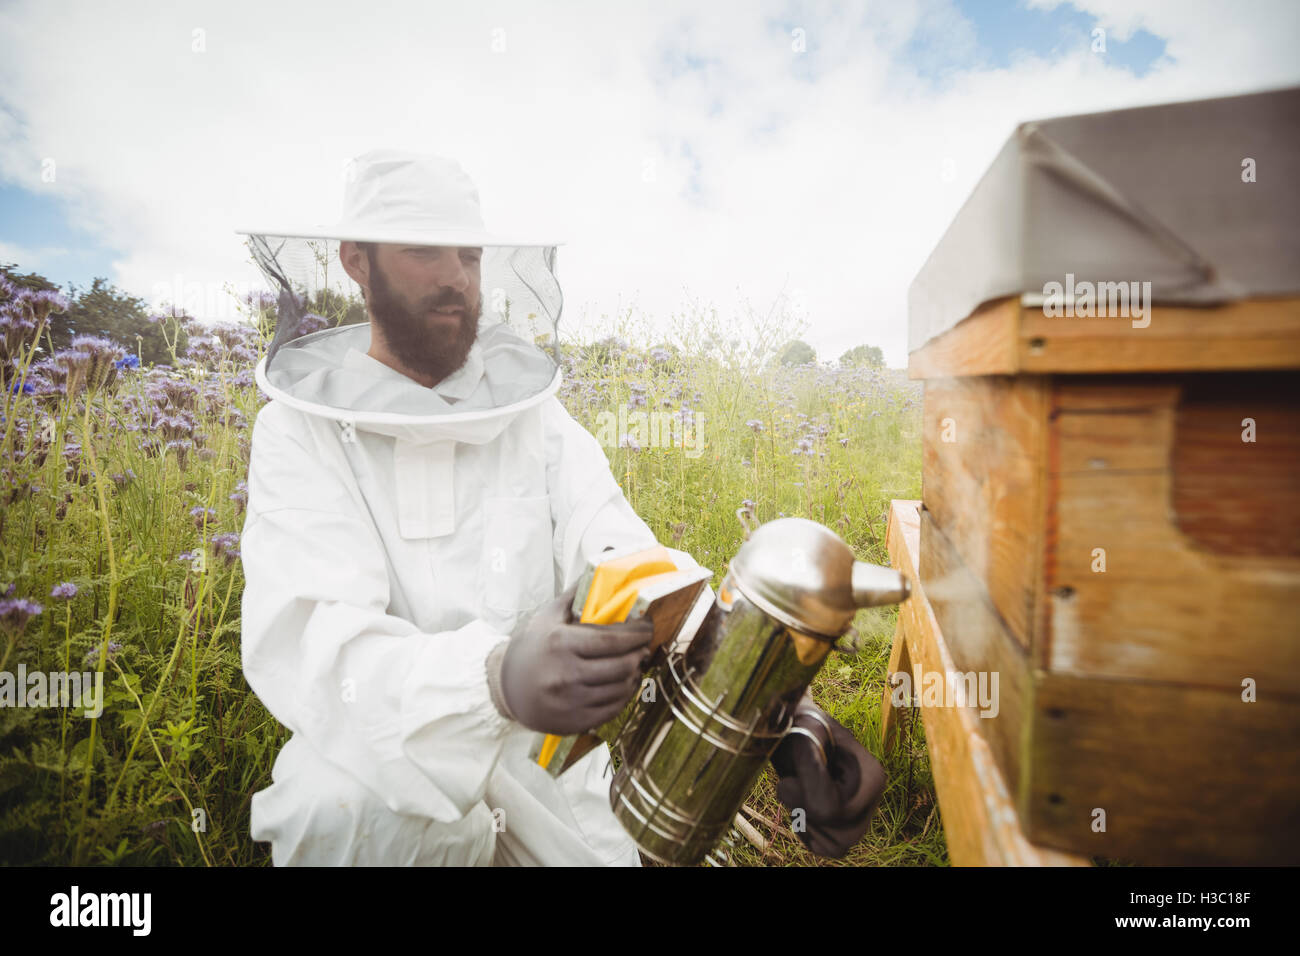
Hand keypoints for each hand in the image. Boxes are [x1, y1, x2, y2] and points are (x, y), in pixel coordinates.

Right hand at [498, 583, 652, 734]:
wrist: (505, 686)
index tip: (647, 628)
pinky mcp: (573, 722)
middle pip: (622, 665)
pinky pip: (612, 710)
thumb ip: (578, 593)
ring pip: (621, 689)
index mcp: (560, 644)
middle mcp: (564, 675)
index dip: (637, 634)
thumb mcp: (549, 616)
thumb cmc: (532, 646)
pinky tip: (623, 684)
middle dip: (639, 654)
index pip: (613, 639)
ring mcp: (570, 702)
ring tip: (634, 664)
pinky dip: (624, 695)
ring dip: (634, 674)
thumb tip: (606, 558)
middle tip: (643, 646)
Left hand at [770, 700, 885, 858]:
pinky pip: (828, 849)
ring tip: (798, 792)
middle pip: (842, 837)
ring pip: (837, 846)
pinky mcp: (845, 824)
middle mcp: (872, 799)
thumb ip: (810, 767)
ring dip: (807, 823)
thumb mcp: (802, 736)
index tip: (791, 776)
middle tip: (791, 786)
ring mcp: (861, 813)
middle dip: (809, 815)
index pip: (833, 811)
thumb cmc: (798, 727)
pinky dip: (809, 833)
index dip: (803, 798)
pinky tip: (800, 806)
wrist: (795, 728)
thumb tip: (819, 807)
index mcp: (872, 776)